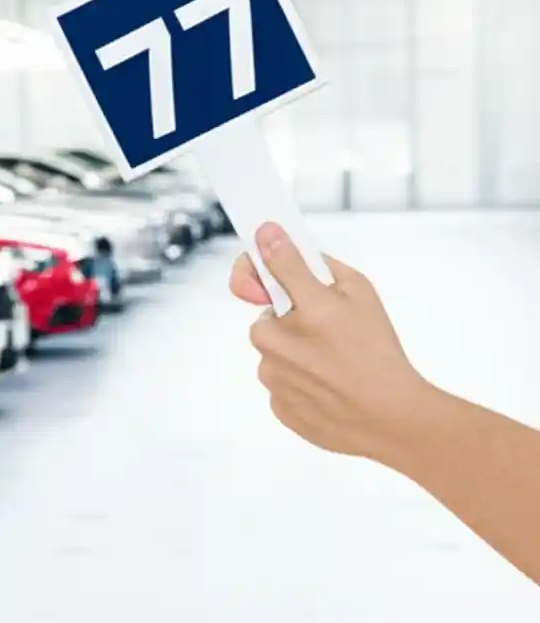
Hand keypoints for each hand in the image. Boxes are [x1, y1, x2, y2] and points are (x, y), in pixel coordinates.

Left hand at [232, 223, 439, 463]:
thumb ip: (322, 267)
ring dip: (292, 354)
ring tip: (332, 365)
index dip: (265, 248)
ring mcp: (277, 377)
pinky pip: (279, 383)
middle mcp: (285, 342)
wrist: (394, 420)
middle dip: (286, 321)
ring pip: (272, 354)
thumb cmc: (381, 352)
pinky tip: (327, 387)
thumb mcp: (364, 296)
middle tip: (321, 331)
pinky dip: (297, 382)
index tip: (262, 236)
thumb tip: (284, 244)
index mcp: (313, 309)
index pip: (275, 263)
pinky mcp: (278, 405)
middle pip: (265, 318)